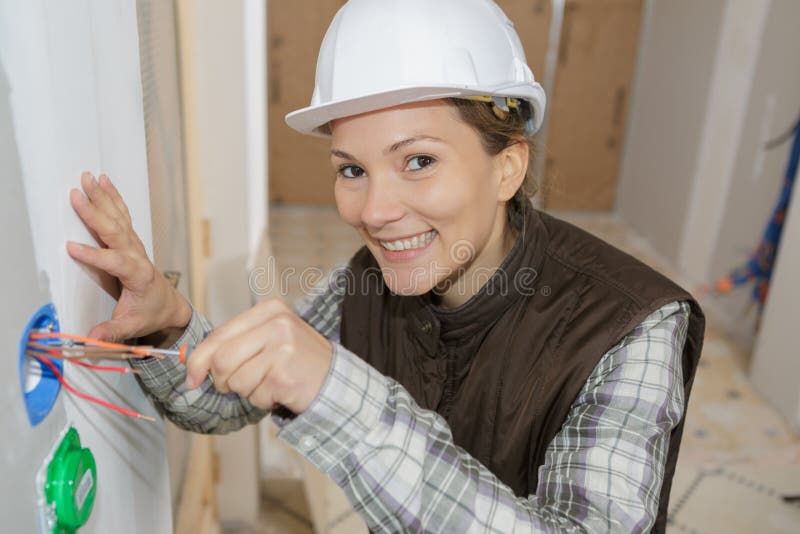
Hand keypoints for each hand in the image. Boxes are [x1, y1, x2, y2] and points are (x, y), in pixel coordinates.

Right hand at [67, 172, 191, 341]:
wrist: (170, 305)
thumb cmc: (151, 313)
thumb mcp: (133, 326)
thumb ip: (112, 331)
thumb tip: (91, 339)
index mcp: (139, 276)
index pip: (115, 262)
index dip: (94, 255)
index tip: (71, 247)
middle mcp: (138, 256)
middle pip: (116, 231)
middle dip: (96, 212)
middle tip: (77, 194)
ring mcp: (135, 246)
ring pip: (118, 218)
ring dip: (103, 197)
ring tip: (89, 178)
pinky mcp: (131, 242)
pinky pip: (121, 216)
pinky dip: (112, 198)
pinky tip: (103, 182)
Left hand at [185, 297, 333, 413]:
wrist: (336, 381)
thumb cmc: (299, 362)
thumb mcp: (269, 340)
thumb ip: (235, 345)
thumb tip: (193, 366)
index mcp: (269, 310)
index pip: (219, 334)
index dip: (198, 360)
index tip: (192, 378)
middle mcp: (276, 324)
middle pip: (221, 360)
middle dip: (224, 380)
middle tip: (242, 384)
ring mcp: (282, 348)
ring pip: (235, 381)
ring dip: (248, 392)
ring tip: (270, 383)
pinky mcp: (284, 374)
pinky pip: (254, 396)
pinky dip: (263, 401)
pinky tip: (280, 391)